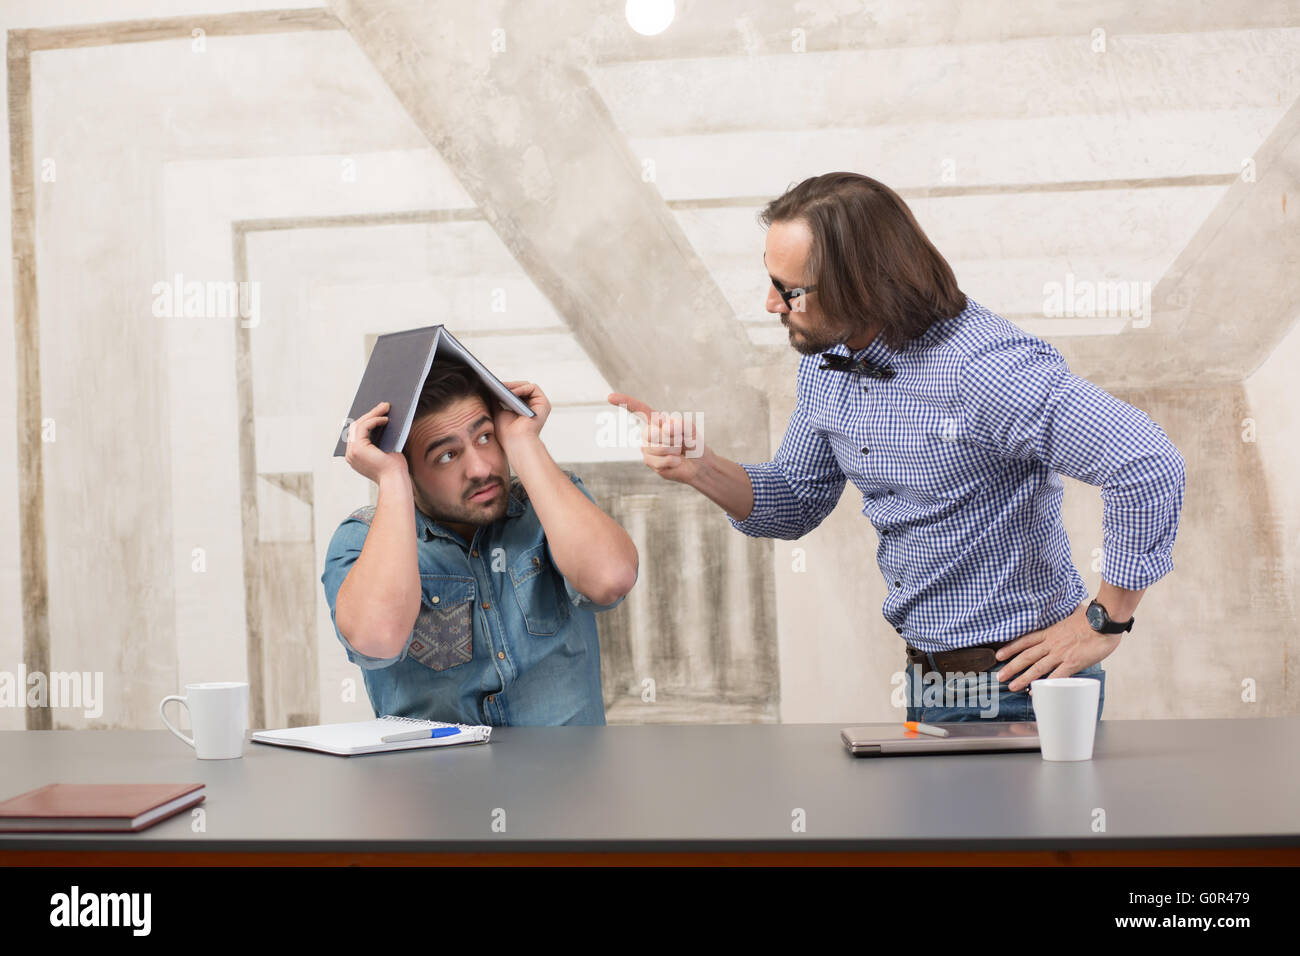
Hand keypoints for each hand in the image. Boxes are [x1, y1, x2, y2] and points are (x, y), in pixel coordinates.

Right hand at [343, 402, 408, 483]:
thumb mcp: (386, 450)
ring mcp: (352, 452)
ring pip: (359, 425)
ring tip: (386, 407)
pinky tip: (386, 419)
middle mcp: (350, 454)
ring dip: (373, 413)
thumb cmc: (395, 468)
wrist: (395, 480)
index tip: (376, 411)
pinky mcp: (358, 448)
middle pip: (356, 427)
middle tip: (383, 405)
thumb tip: (385, 420)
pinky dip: (374, 420)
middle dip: (370, 414)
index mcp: (355, 456)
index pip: (356, 433)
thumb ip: (380, 439)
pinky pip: (363, 427)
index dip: (366, 420)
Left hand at [495, 381, 548, 450]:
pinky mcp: (544, 403)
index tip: (493, 384)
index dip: (506, 388)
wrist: (516, 442)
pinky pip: (533, 388)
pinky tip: (512, 393)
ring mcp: (539, 405)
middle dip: (509, 385)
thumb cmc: (507, 432)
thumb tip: (490, 386)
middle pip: (521, 388)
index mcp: (523, 409)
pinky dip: (522, 388)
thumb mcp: (498, 411)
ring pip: (526, 386)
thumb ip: (497, 399)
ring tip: (502, 387)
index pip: (515, 393)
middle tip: (496, 383)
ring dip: (514, 385)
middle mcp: (532, 407)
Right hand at [607, 392, 708, 484]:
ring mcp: (647, 448)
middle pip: (651, 432)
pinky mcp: (650, 462)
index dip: (625, 402)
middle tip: (680, 442)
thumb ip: (679, 425)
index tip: (609, 397)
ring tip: (678, 452)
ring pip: (658, 448)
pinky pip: (660, 461)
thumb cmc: (693, 443)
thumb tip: (664, 427)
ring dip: (674, 450)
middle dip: (672, 438)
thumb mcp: (689, 429)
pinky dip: (672, 461)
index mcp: (656, 421)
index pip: (638, 409)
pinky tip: (676, 462)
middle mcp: (649, 433)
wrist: (698, 464)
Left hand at [993, 600, 1121, 693]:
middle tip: (999, 676)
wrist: (1104, 621)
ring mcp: (1061, 653)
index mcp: (1050, 632)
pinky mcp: (1073, 662)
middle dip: (1011, 667)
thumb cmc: (1091, 617)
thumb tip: (1064, 614)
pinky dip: (1045, 684)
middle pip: (1026, 656)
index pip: (1025, 640)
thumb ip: (1063, 619)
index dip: (1011, 648)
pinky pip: (1056, 676)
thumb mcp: (1070, 614)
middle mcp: (1052, 643)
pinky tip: (1037, 691)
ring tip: (1011, 686)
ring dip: (1023, 678)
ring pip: (1037, 668)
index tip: (999, 655)